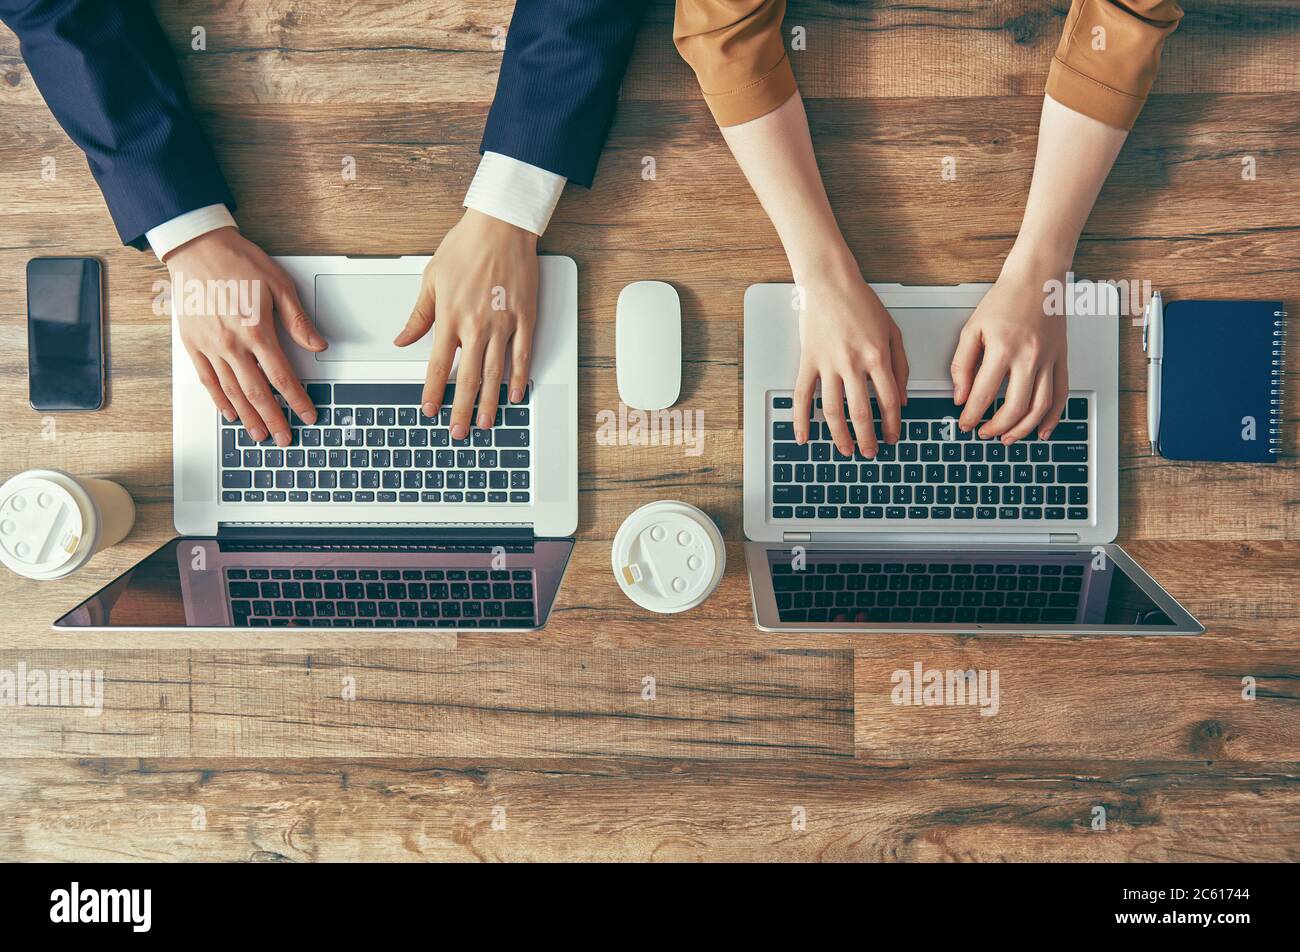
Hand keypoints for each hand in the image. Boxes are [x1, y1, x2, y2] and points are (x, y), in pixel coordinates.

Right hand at [168, 227, 325, 445]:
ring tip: (260, 434)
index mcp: (255, 330)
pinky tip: (231, 413)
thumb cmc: (237, 261)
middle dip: (274, 418)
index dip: (296, 400)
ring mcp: (208, 345)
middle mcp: (230, 343)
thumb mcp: (278, 285)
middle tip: (285, 438)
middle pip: (256, 391)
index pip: (281, 376)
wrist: (196, 247)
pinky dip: (220, 400)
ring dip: (248, 417)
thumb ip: (297, 320)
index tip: (307, 415)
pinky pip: (207, 380)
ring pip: (231, 391)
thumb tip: (318, 344)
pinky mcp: (192, 344)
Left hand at [394, 209, 537, 439]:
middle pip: (468, 378)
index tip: (429, 411)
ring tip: (487, 423)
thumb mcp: (431, 279)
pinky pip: (522, 355)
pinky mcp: (525, 318)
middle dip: (462, 409)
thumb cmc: (466, 246)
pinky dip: (519, 377)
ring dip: (490, 402)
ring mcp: (503, 324)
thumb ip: (418, 316)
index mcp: (449, 316)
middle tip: (459, 432)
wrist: (500, 225)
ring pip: (495, 373)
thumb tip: (402, 340)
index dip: (434, 392)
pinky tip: (515, 394)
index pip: (438, 365)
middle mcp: (476, 325)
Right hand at [792, 257, 908, 457]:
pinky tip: (803, 437)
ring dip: (840, 435)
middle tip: (871, 453)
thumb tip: (903, 399)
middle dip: (868, 438)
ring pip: (832, 410)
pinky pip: (802, 395)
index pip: (889, 400)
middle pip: (861, 411)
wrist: (829, 282)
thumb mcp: (892, 331)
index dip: (893, 424)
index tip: (894, 437)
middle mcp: (852, 362)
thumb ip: (901, 366)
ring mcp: (828, 363)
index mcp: (877, 355)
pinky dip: (800, 419)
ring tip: (845, 450)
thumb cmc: (861, 302)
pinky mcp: (808, 361)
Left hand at [951, 259, 1067, 442]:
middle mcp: (1029, 357)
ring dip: (1023, 429)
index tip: (965, 424)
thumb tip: (960, 395)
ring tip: (1007, 438)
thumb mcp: (972, 328)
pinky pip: (1061, 395)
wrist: (1037, 278)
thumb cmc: (1004, 300)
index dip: (972, 415)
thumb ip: (962, 364)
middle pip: (1015, 407)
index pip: (984, 394)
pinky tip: (1042, 431)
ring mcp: (1049, 360)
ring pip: (1040, 407)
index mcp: (1002, 349)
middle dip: (996, 427)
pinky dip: (1053, 418)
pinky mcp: (1061, 359)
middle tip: (983, 433)